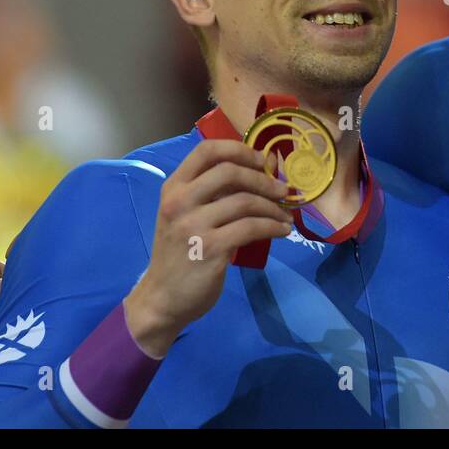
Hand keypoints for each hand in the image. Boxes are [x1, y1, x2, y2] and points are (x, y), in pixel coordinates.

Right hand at [123, 139, 293, 357]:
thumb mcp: (187, 215)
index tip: (263, 160)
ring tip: (285, 216)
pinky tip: (282, 231)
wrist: (162, 299)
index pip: (207, 150)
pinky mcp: (210, 249)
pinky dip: (273, 227)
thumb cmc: (180, 253)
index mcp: (174, 187)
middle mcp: (180, 201)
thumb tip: (265, 168)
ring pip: (245, 201)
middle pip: (230, 172)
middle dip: (264, 179)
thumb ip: (215, 193)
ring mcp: (193, 225)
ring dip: (274, 207)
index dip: (240, 149)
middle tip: (283, 190)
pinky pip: (251, 228)